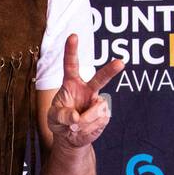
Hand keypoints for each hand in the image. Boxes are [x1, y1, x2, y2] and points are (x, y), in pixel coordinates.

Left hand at [46, 33, 122, 148]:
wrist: (70, 138)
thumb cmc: (60, 122)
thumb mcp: (52, 117)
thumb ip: (62, 115)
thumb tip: (76, 117)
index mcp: (72, 84)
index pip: (71, 65)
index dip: (72, 50)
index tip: (73, 36)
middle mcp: (87, 89)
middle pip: (100, 78)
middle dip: (110, 70)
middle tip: (121, 63)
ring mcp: (97, 101)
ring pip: (97, 109)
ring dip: (84, 121)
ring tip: (75, 126)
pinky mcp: (104, 114)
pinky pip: (99, 120)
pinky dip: (89, 128)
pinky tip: (84, 129)